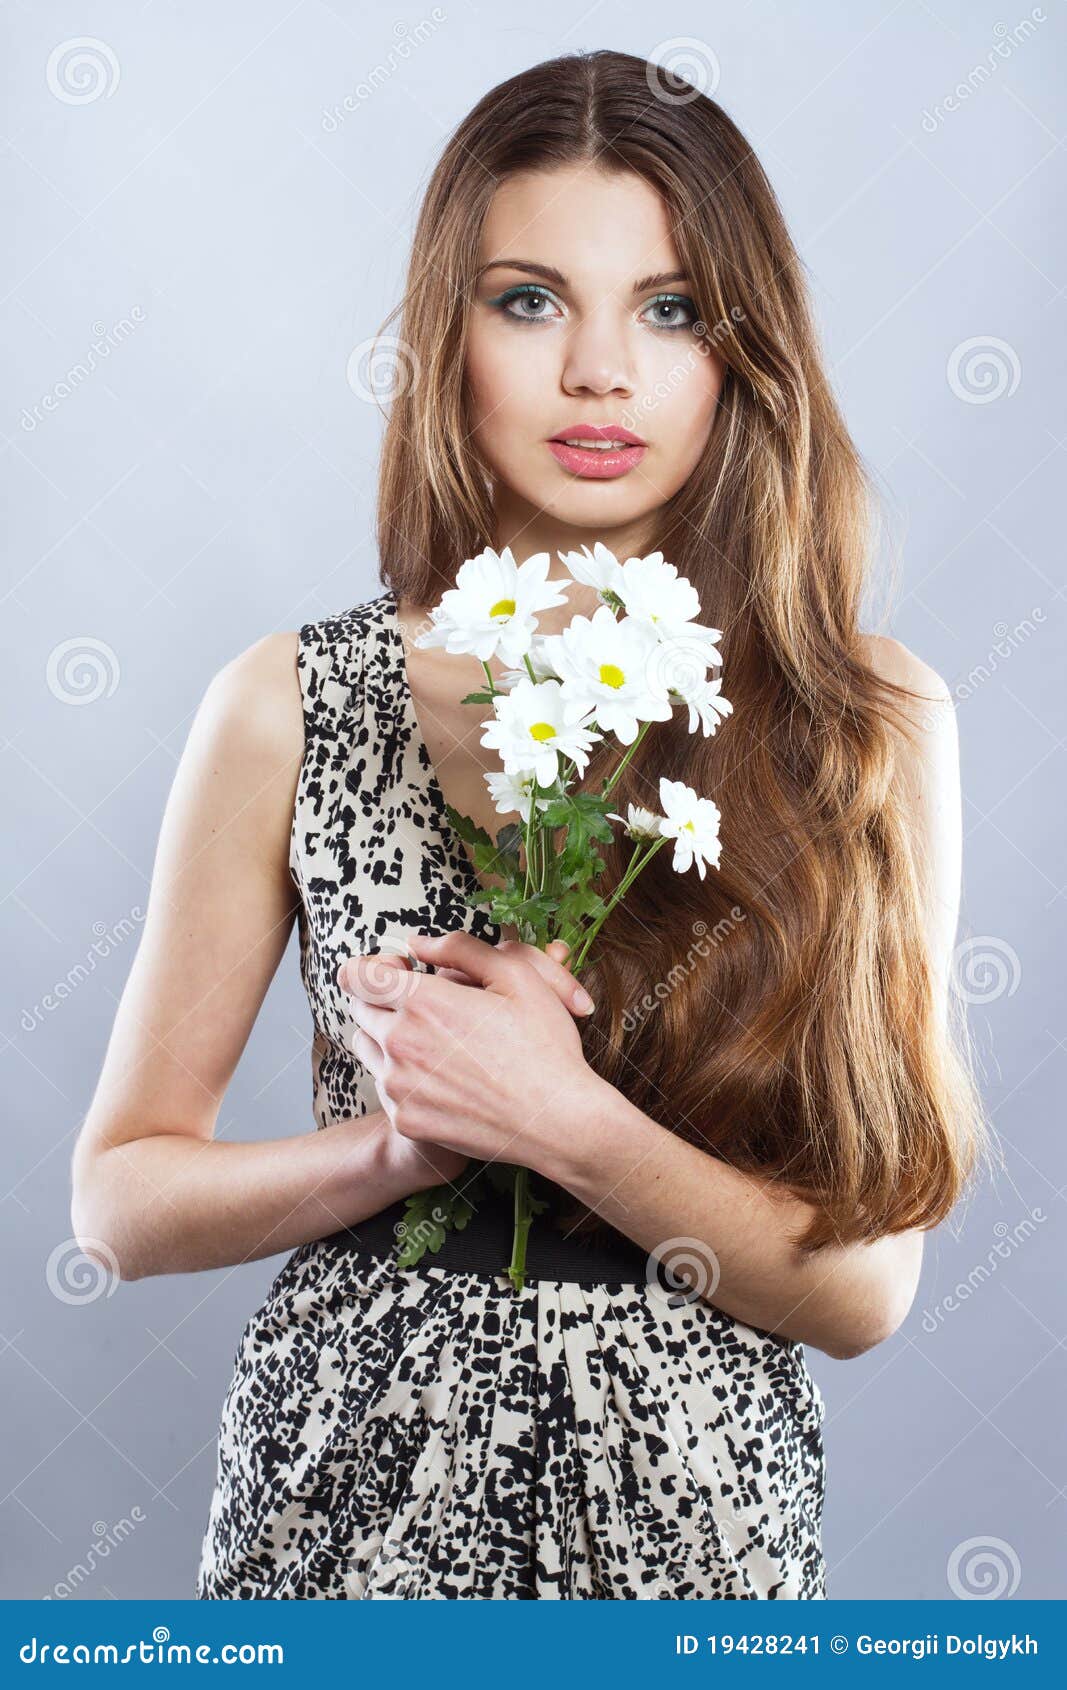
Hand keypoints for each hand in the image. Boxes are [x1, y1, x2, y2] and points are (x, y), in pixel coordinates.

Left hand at [337, 933, 598, 1177]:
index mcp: (422, 1001)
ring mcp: (399, 1085)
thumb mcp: (517, 976)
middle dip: (384, 1000)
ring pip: (368, 1048)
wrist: (557, 1121)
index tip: (401, 972)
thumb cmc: (544, 1045)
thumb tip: (419, 943)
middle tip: (427, 1007)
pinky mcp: (405, 1119)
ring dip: (389, 1037)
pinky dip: (404, 1078)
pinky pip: (386, 1088)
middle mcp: (400, 1042)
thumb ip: (461, 948)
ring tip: (436, 1042)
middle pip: (360, 1010)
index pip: (354, 975)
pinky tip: (445, 1078)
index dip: (371, 967)